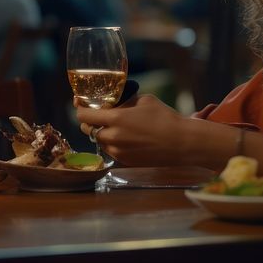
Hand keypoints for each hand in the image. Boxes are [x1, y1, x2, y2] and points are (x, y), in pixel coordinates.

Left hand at [75, 94, 189, 166]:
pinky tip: (125, 137)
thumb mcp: (143, 100)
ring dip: (101, 133)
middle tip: (99, 114)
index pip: (84, 116)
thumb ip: (123, 102)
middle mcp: (113, 137)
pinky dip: (112, 143)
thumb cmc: (164, 117)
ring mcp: (118, 152)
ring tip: (114, 126)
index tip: (81, 104)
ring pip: (99, 141)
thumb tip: (112, 102)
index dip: (80, 109)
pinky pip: (110, 150)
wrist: (181, 143)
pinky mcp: (125, 161)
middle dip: (90, 122)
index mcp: (116, 119)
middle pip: (87, 130)